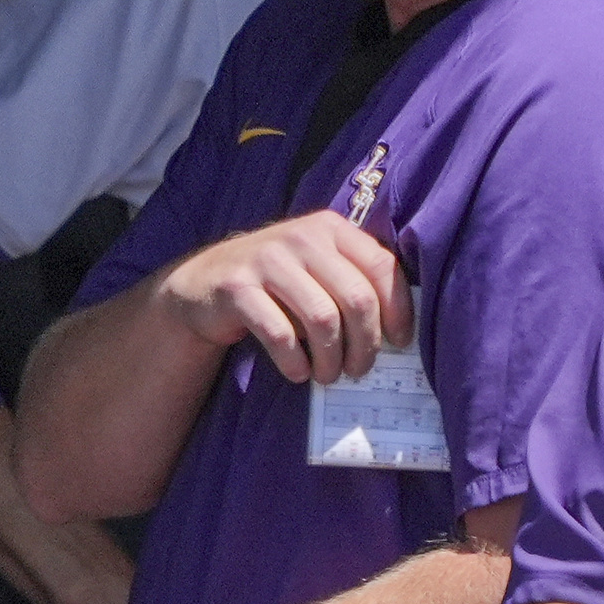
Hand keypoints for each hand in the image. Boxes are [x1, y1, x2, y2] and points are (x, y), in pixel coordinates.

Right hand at [157, 210, 413, 386]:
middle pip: (357, 298)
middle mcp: (301, 236)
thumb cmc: (278, 285)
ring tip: (329, 375)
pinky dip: (295, 362)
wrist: (204, 284)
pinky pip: (281, 334)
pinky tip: (298, 372)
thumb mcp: (319, 269)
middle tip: (360, 369)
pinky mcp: (237, 287)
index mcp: (330, 228)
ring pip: (323, 319)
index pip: (382, 266)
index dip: (398, 310)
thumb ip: (356, 282)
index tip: (399, 343)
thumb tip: (399, 333)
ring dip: (332, 358)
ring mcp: (266, 259)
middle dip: (366, 343)